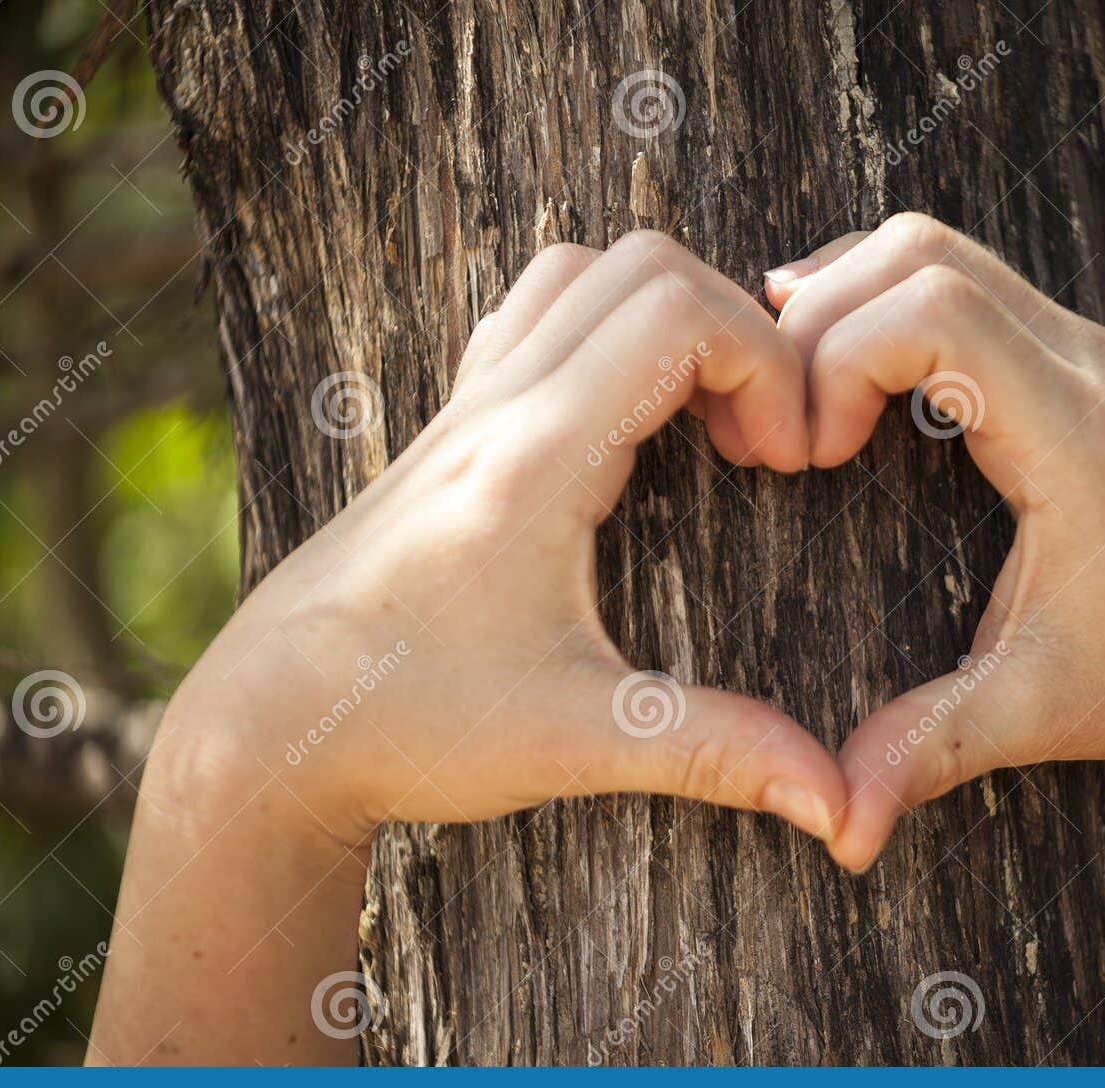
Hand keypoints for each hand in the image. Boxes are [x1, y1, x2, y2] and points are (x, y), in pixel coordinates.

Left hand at [167, 232, 844, 846]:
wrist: (265, 727)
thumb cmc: (407, 726)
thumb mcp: (577, 741)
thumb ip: (717, 753)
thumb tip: (838, 805)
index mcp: (535, 457)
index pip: (676, 311)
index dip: (768, 362)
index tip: (789, 460)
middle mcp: (495, 406)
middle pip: (641, 265)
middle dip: (738, 329)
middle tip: (762, 442)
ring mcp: (462, 409)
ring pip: (580, 274)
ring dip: (668, 318)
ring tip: (707, 425)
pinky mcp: (446, 432)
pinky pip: (534, 317)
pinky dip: (607, 332)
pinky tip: (630, 430)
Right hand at [766, 214, 1104, 869]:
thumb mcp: (1037, 714)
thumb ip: (930, 752)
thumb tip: (839, 828)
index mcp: (1078, 437)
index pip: (932, 311)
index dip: (835, 358)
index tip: (809, 455)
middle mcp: (1089, 364)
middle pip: (922, 252)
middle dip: (820, 315)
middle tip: (781, 417)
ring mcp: (1089, 347)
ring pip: (942, 247)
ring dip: (850, 293)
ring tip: (794, 381)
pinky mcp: (1080, 355)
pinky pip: (966, 276)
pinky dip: (888, 298)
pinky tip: (848, 366)